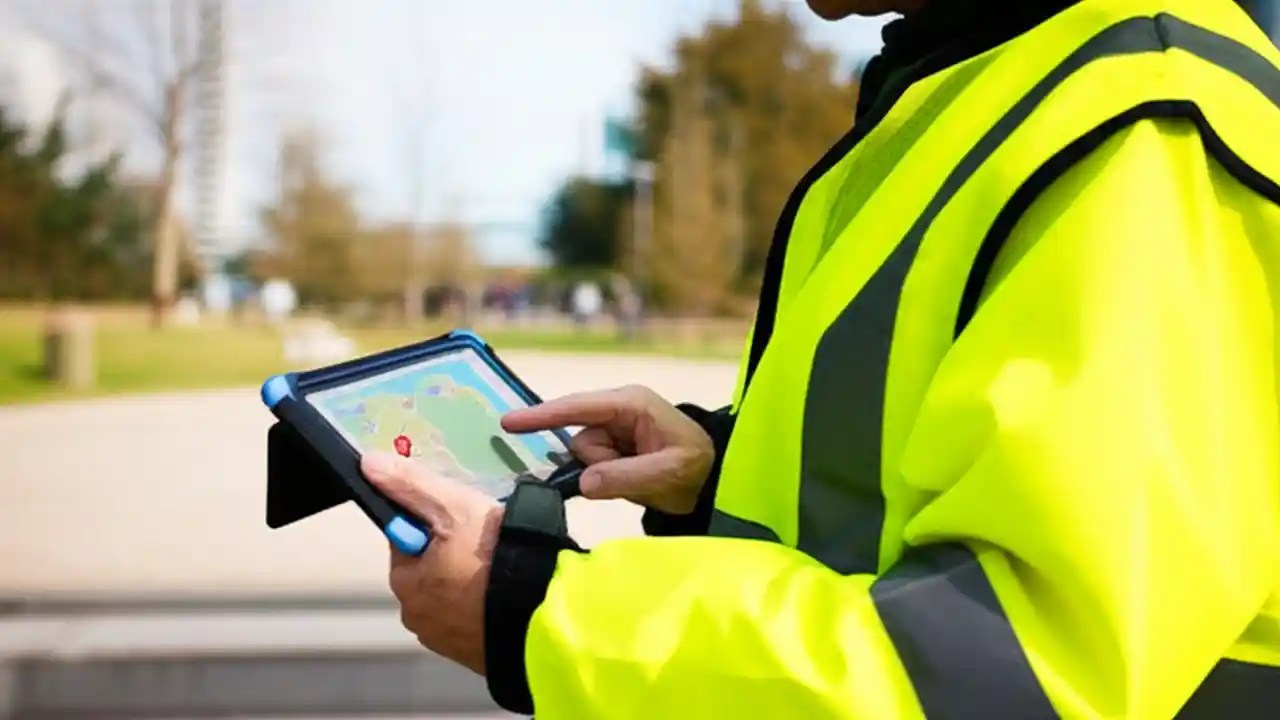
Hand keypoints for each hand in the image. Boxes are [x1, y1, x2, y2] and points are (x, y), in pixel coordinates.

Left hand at [361, 452, 502, 674]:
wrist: (547, 613)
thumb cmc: (494, 557)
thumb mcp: (452, 508)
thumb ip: (410, 485)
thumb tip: (367, 464)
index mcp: (404, 586)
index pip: (404, 541)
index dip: (434, 522)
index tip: (464, 518)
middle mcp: (419, 620)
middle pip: (430, 569)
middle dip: (455, 553)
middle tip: (490, 539)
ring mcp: (450, 642)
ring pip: (456, 595)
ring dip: (474, 580)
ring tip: (507, 564)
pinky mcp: (480, 654)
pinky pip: (479, 617)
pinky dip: (490, 603)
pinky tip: (512, 590)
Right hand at [501, 385, 713, 513]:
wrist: (711, 479)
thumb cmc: (697, 466)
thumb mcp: (668, 471)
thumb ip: (625, 476)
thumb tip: (583, 482)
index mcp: (631, 403)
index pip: (579, 408)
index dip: (543, 416)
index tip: (509, 423)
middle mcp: (617, 411)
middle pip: (580, 441)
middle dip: (599, 464)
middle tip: (638, 475)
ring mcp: (613, 429)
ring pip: (584, 458)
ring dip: (607, 475)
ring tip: (643, 477)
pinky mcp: (611, 447)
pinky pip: (592, 466)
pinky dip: (606, 478)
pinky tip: (631, 478)